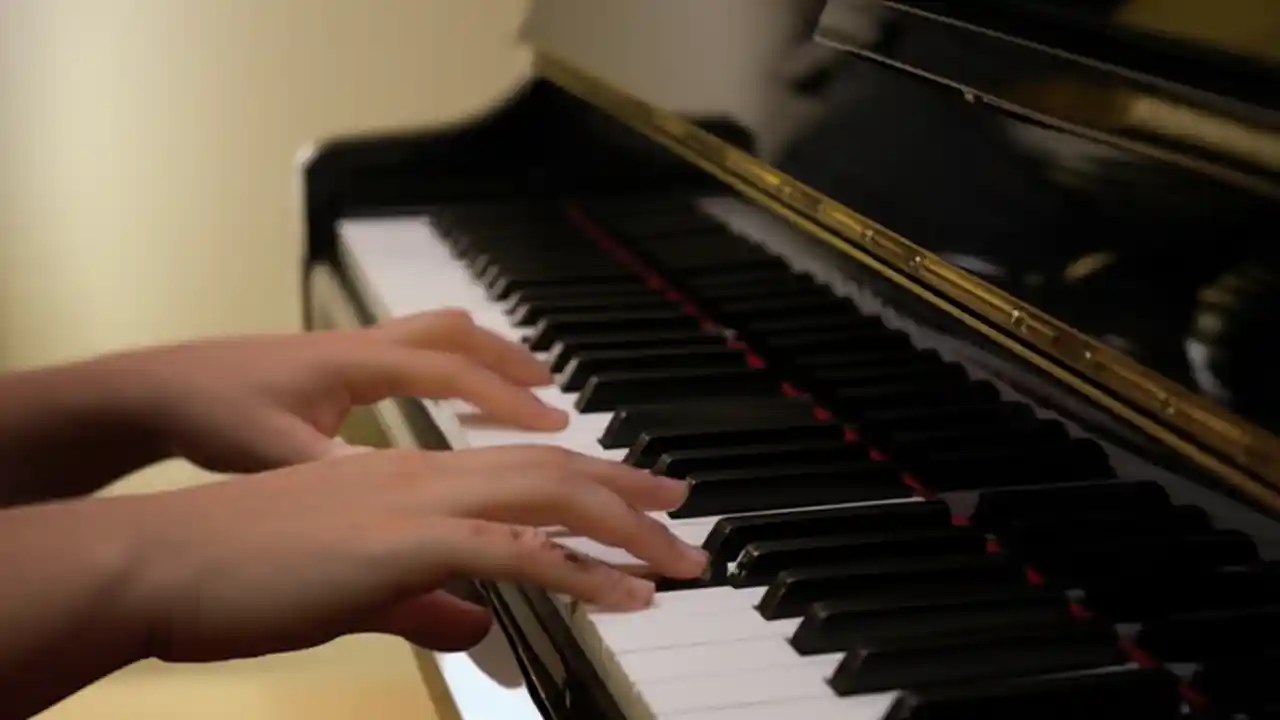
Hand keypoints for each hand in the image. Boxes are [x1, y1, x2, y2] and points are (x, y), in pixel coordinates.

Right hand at [121, 446, 702, 660]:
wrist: (159, 561)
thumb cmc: (238, 573)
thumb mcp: (351, 593)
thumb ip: (421, 604)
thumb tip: (477, 624)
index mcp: (409, 479)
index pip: (520, 466)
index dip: (588, 480)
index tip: (637, 495)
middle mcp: (423, 475)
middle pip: (553, 470)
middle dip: (627, 492)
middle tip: (682, 510)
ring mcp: (416, 502)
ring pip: (550, 495)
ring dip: (625, 529)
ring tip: (680, 558)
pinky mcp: (405, 543)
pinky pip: (516, 547)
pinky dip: (581, 569)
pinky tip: (625, 593)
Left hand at [125, 309, 567, 471]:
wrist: (158, 387)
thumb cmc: (212, 411)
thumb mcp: (276, 451)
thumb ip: (337, 470)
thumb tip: (398, 490)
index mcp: (355, 361)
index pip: (451, 371)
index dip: (505, 398)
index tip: (551, 423)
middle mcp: (362, 344)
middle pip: (458, 334)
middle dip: (512, 360)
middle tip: (555, 391)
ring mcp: (351, 348)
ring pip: (438, 333)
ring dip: (486, 355)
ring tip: (522, 385)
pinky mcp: (339, 362)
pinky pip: (415, 350)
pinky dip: (453, 366)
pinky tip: (452, 397)